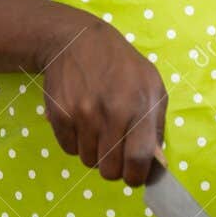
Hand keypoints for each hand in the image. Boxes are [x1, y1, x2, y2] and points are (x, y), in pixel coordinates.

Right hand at [38, 15, 166, 186]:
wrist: (77, 40)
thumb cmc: (122, 65)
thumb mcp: (152, 85)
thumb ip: (156, 125)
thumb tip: (155, 162)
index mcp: (138, 106)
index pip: (138, 159)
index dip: (136, 176)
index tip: (133, 176)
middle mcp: (110, 112)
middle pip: (110, 169)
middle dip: (113, 166)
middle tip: (114, 150)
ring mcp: (82, 114)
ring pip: (88, 161)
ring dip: (94, 152)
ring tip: (97, 126)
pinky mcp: (59, 114)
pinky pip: (69, 149)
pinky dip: (76, 142)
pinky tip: (81, 119)